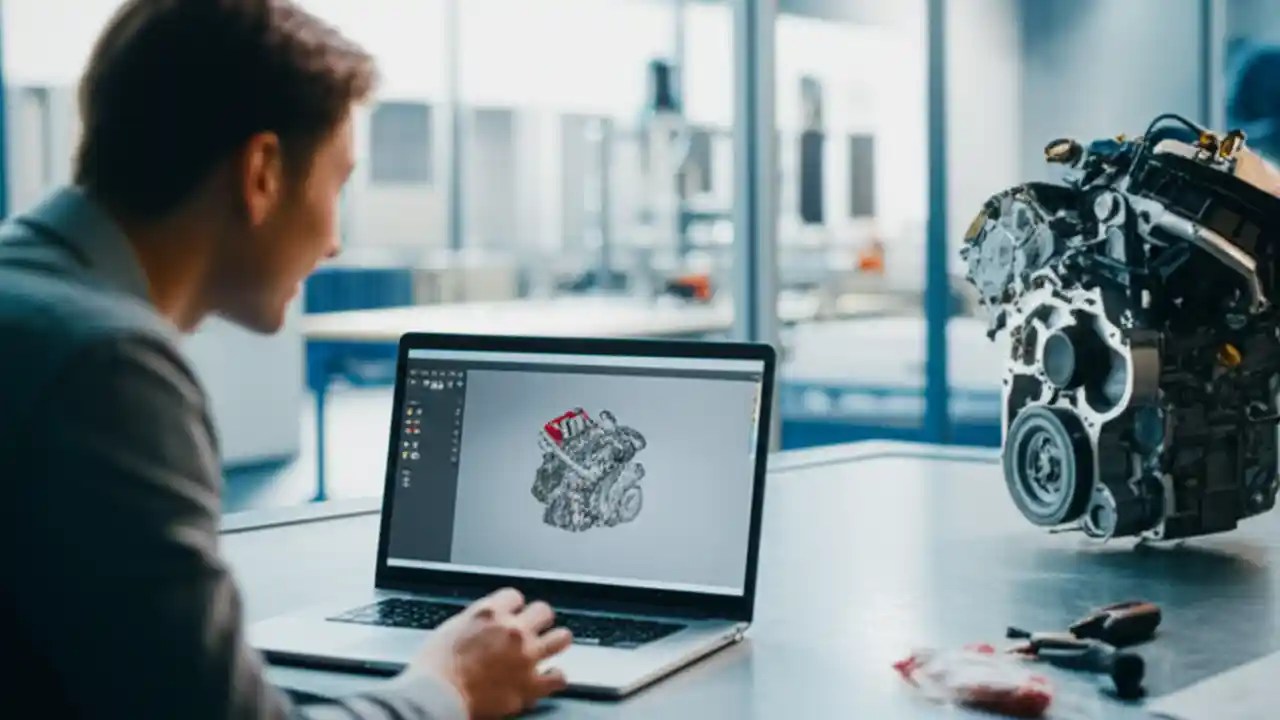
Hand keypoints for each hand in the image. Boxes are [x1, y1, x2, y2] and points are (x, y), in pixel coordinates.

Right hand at [407, 588, 572, 717]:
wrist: (436, 697)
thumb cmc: (435, 668)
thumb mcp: (451, 628)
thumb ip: (476, 620)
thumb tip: (486, 622)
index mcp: (490, 613)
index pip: (515, 596)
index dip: (512, 607)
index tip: (510, 615)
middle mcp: (513, 630)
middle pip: (543, 611)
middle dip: (537, 619)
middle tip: (531, 629)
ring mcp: (526, 656)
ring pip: (561, 638)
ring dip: (553, 642)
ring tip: (547, 647)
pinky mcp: (531, 684)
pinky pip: (559, 677)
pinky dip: (554, 677)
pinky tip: (548, 677)